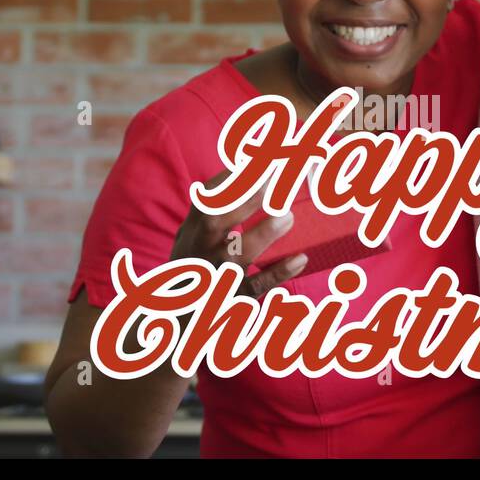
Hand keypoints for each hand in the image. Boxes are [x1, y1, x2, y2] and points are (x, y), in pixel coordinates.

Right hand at [171, 171, 307, 298]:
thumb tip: (243, 171)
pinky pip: (257, 286)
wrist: (179, 318)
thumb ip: (210, 209)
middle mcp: (199, 251)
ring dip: (262, 234)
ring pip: (235, 255)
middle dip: (243, 200)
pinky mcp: (234, 299)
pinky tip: (300, 258)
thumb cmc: (194, 266)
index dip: (229, 179)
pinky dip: (278, 272)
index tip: (258, 161)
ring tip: (288, 216)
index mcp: (192, 232)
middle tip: (274, 181)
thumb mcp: (192, 236)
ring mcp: (215, 276)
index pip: (206, 199)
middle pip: (214, 221)